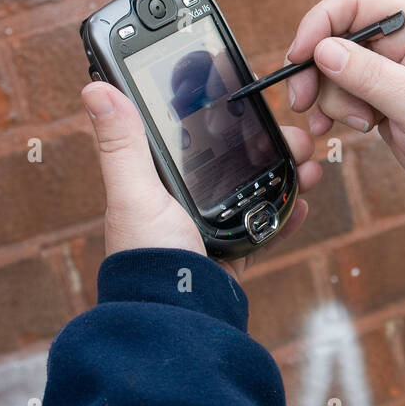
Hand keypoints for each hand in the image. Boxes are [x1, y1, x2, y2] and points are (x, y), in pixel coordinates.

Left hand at [80, 81, 321, 283]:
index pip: (195, 134)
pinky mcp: (231, 256)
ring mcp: (210, 229)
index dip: (224, 113)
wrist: (176, 319)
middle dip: (270, 144)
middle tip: (296, 137)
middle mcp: (183, 203)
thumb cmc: (148, 257)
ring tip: (310, 169)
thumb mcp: (134, 193)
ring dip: (287, 175)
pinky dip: (285, 215)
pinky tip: (302, 204)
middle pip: (235, 160)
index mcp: (158, 182)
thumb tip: (94, 86)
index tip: (252, 95)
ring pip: (256, 190)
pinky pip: (265, 228)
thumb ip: (123, 144)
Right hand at [284, 0, 404, 213]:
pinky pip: (338, 96)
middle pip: (334, 37)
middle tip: (303, 100)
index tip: (300, 54)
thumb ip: (372, 77)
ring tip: (360, 124)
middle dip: (315, 68)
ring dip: (331, 99)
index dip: (321, 21)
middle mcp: (398, 44)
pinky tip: (331, 131)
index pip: (356, 3)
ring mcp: (385, 74)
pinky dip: (329, 111)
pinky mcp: (376, 100)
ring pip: (332, 71)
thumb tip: (323, 50)